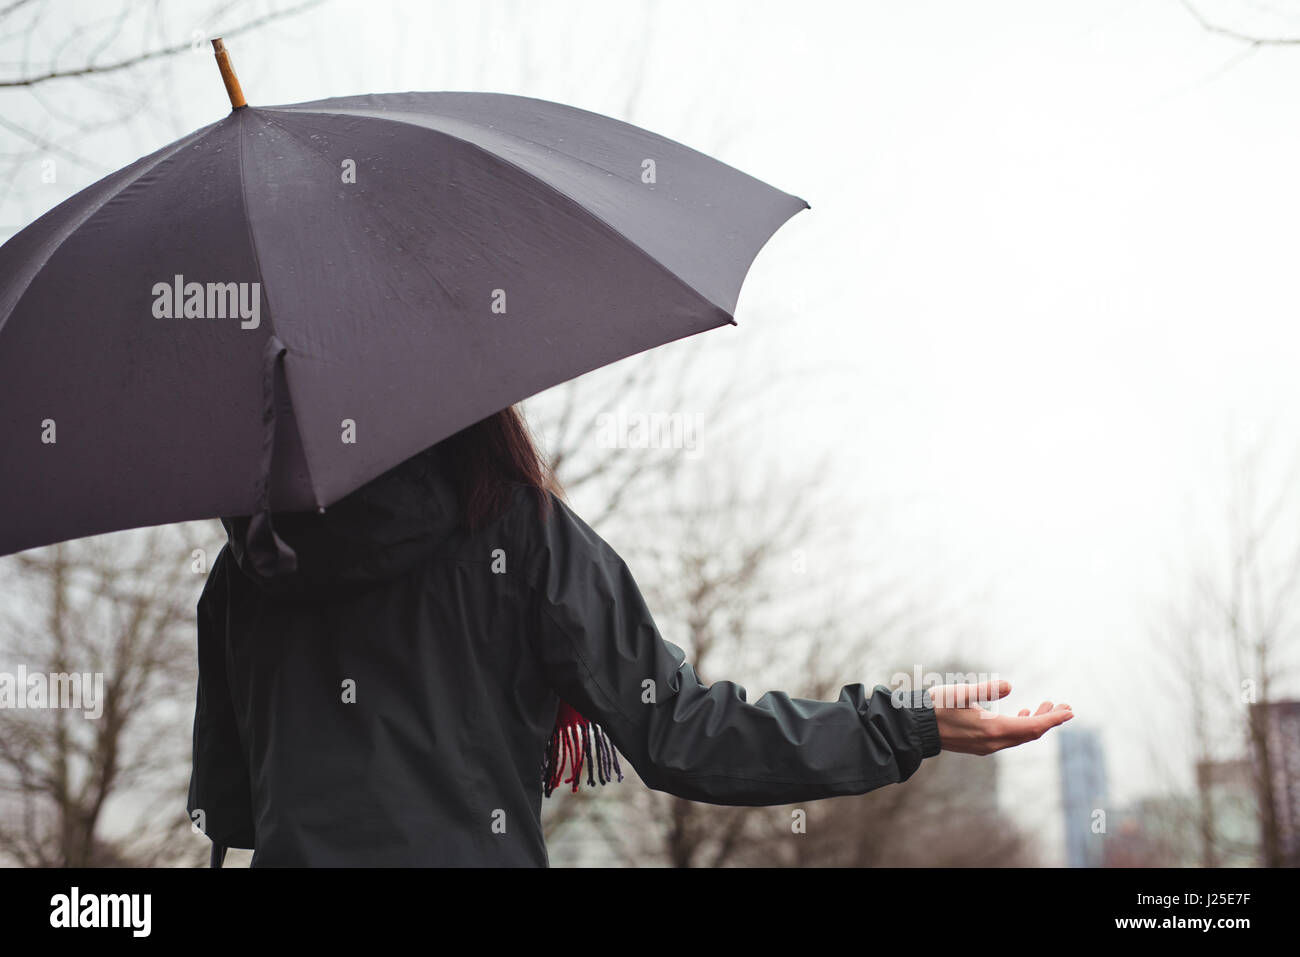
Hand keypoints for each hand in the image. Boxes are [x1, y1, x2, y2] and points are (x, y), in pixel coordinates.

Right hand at [926, 679, 1072, 754]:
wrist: (916, 727)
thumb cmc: (936, 706)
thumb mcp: (960, 693)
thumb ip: (984, 689)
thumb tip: (1008, 686)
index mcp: (992, 729)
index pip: (1032, 727)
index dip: (1053, 719)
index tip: (1070, 711)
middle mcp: (993, 742)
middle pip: (1030, 733)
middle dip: (1048, 720)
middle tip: (1064, 707)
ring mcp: (986, 746)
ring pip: (1020, 736)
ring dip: (1035, 722)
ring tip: (1046, 706)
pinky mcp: (979, 745)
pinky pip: (1008, 738)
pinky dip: (1020, 726)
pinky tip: (1020, 714)